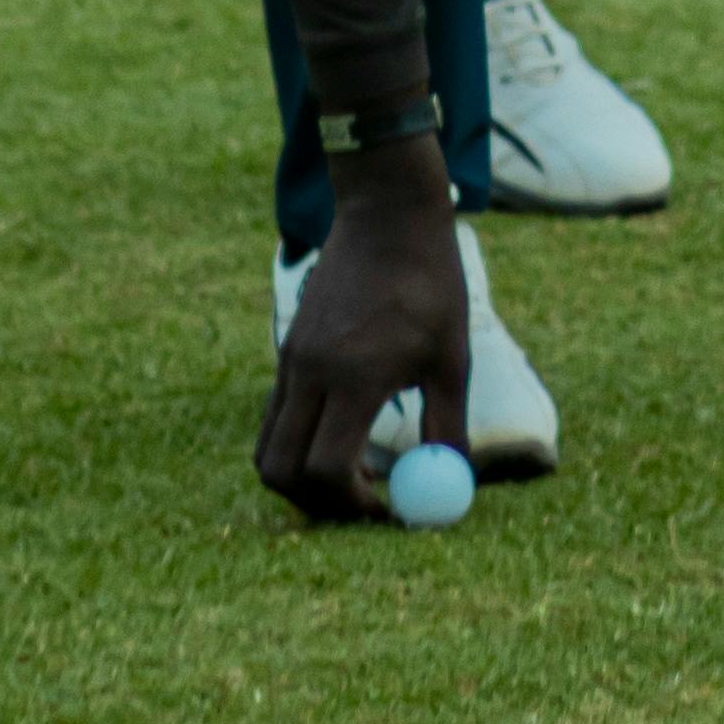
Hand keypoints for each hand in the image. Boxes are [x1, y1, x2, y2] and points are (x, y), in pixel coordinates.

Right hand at [253, 130, 467, 523]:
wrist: (386, 213)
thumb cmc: (430, 282)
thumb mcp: (451, 356)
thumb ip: (447, 424)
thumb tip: (454, 483)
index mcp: (355, 376)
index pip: (326, 469)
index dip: (351, 504)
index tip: (384, 510)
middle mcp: (311, 372)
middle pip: (282, 470)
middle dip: (315, 502)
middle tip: (357, 505)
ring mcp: (292, 360)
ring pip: (270, 444)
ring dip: (300, 472)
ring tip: (351, 470)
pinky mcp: (288, 349)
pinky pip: (276, 415)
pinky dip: (298, 438)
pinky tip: (343, 426)